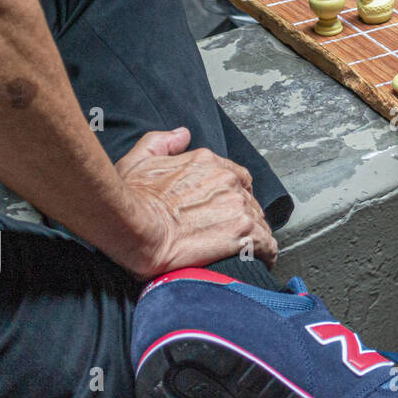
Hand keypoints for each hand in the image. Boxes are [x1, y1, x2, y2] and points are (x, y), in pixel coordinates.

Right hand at [117, 127, 277, 279]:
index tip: (228, 210)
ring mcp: (238, 206)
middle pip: (249, 201)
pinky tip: (260, 262)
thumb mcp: (139, 159)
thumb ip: (161, 143)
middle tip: (234, 236)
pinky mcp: (243, 233)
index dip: (235, 195)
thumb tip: (182, 135)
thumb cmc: (131, 198)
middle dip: (244, 217)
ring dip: (255, 237)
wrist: (133, 226)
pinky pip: (266, 244)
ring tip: (246, 253)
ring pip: (259, 222)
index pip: (236, 177)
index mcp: (208, 163)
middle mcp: (228, 181)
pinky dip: (265, 254)